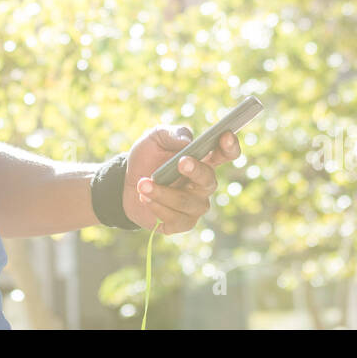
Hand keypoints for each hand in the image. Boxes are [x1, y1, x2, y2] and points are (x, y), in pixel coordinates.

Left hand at [122, 125, 241, 233]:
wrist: (126, 183)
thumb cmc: (147, 158)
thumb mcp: (155, 139)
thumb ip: (171, 134)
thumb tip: (187, 141)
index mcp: (203, 160)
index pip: (225, 154)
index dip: (230, 146)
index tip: (225, 135)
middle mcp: (203, 185)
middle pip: (209, 180)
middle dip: (196, 170)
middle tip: (180, 162)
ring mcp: (195, 205)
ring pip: (187, 202)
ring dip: (163, 192)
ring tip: (142, 184)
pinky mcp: (181, 223)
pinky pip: (176, 219)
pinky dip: (157, 207)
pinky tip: (144, 198)